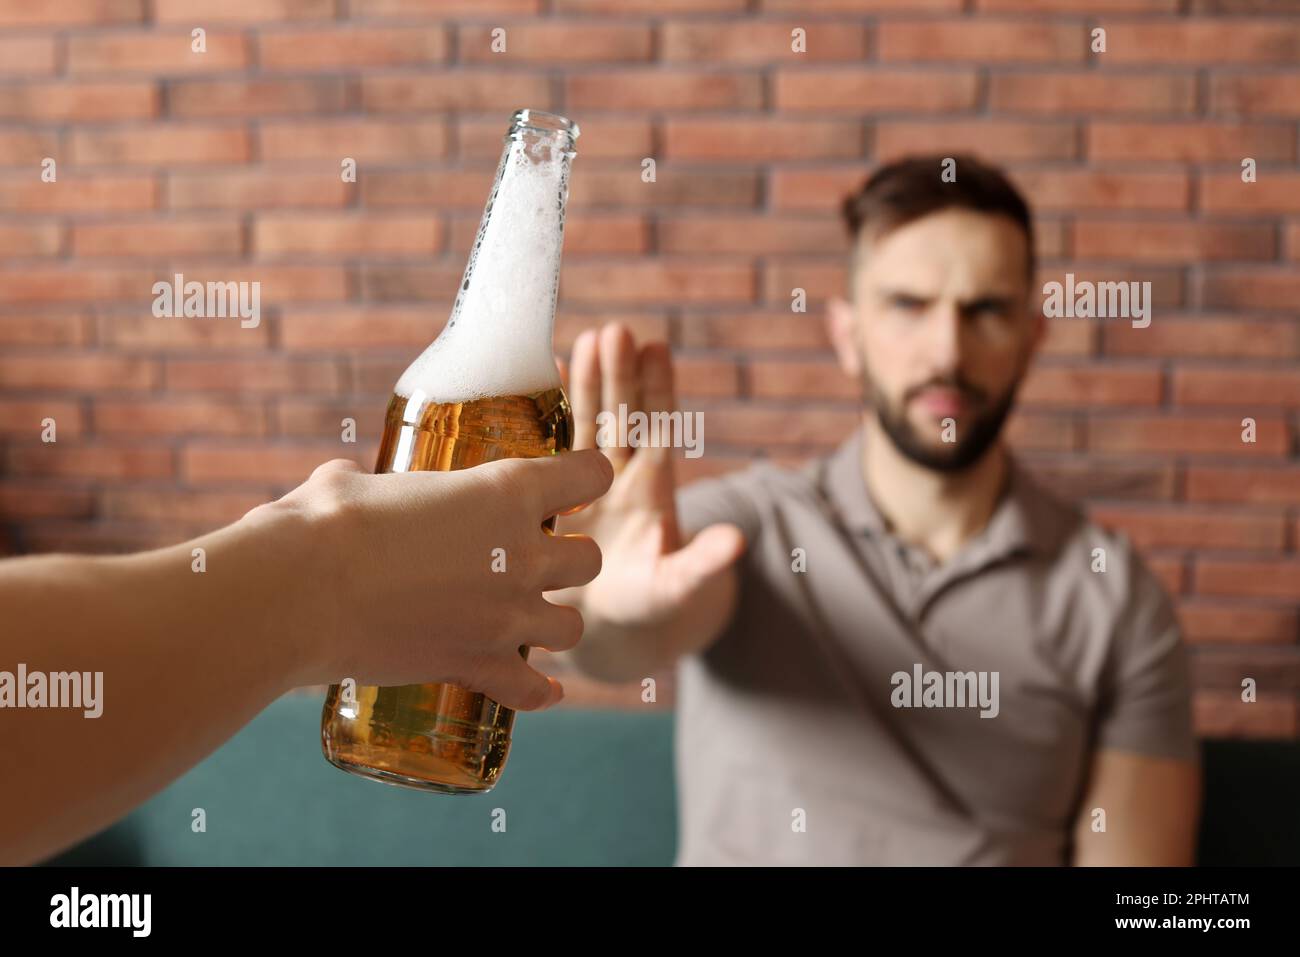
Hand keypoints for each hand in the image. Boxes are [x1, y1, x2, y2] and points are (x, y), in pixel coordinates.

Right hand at [247, 450, 612, 710]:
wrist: (300, 593)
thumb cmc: (324, 525)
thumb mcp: (353, 483)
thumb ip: (367, 481)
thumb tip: (346, 481)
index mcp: (506, 492)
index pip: (590, 475)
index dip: (587, 476)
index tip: (575, 483)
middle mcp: (522, 555)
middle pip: (589, 559)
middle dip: (569, 560)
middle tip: (536, 559)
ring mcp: (507, 617)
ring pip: (573, 626)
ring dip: (555, 623)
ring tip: (527, 620)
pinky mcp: (480, 667)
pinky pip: (533, 690)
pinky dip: (539, 692)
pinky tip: (542, 689)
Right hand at [550, 324, 744, 632]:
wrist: (605, 620)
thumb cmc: (648, 601)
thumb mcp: (678, 584)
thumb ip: (704, 562)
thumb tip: (737, 542)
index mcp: (654, 493)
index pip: (658, 432)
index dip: (658, 392)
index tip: (656, 348)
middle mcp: (622, 478)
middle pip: (623, 418)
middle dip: (620, 375)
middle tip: (615, 330)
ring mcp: (586, 483)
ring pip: (588, 424)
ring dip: (588, 383)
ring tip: (587, 338)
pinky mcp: (554, 494)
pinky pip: (550, 446)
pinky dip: (545, 412)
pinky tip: (542, 376)